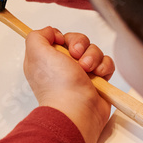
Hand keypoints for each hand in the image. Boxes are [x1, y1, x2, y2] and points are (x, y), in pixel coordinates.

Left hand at [24, 27, 113, 142]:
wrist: (77, 110)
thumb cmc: (57, 86)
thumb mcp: (36, 52)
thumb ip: (37, 35)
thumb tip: (51, 32)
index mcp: (46, 59)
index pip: (57, 37)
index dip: (61, 37)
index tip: (61, 43)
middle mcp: (63, 66)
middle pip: (77, 41)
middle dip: (80, 44)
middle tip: (76, 57)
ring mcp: (81, 74)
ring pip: (93, 51)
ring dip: (93, 57)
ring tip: (87, 70)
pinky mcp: (97, 81)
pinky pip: (106, 63)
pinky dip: (104, 67)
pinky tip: (98, 75)